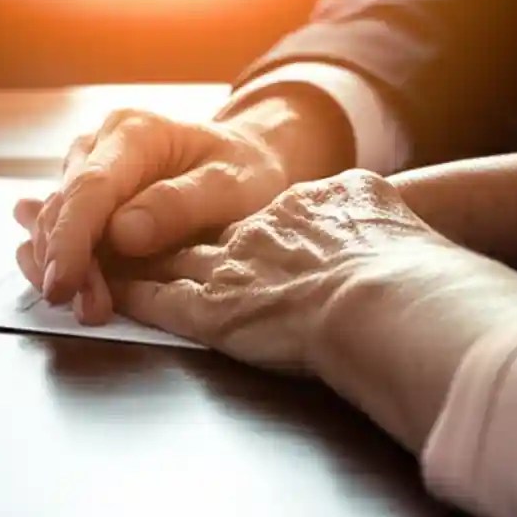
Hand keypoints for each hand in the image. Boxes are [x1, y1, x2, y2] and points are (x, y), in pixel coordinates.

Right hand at [18, 105, 293, 308]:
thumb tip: (122, 233)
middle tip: (92, 312)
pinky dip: (61, 259)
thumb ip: (179, 205)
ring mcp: (86, 168)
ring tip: (89, 306)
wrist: (245, 158)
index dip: (71, 239)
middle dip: (69, 263)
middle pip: (65, 207)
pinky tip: (64, 282)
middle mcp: (100, 144)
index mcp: (135, 133)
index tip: (63, 284)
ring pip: (54, 220)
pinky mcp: (85, 194)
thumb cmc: (243, 170)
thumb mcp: (231, 186)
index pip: (90, 187)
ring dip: (63, 267)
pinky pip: (60, 227)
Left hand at [106, 170, 516, 450]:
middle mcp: (263, 230)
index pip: (266, 218)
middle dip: (161, 225)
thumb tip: (376, 201)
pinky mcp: (216, 314)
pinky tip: (110, 292)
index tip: (225, 227)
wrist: (395, 299)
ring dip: (132, 256)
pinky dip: (133, 296)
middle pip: (204, 229)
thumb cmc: (413, 270)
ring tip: (103, 252)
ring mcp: (236, 270)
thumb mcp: (397, 214)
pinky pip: (160, 303)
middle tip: (130, 221)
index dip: (241, 227)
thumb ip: (375, 205)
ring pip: (169, 260)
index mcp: (309, 207)